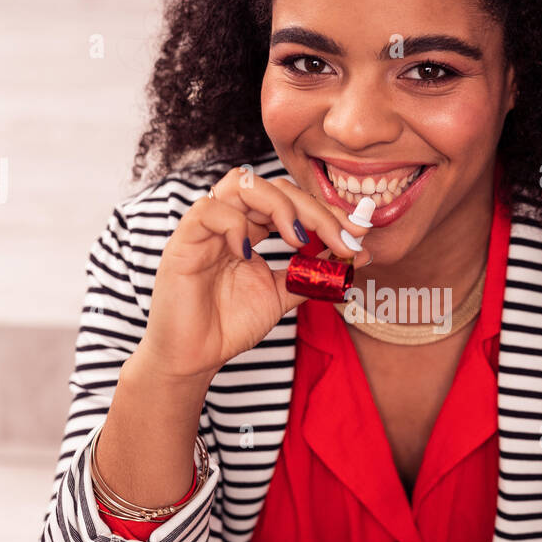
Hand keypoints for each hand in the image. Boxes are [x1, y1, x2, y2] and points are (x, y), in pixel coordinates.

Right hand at [137, 166, 372, 381]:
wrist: (194, 357)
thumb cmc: (229, 325)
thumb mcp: (282, 295)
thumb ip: (312, 274)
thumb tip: (353, 256)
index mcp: (252, 229)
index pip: (292, 201)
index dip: (327, 213)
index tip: (358, 235)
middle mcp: (230, 221)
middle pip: (274, 186)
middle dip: (314, 208)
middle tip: (340, 238)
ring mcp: (206, 228)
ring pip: (242, 183)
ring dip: (279, 206)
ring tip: (297, 240)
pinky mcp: (183, 242)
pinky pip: (208, 210)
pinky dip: (235, 224)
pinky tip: (248, 252)